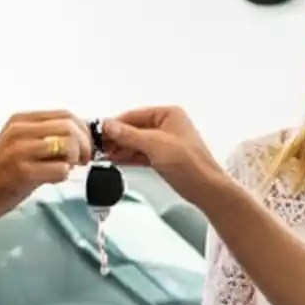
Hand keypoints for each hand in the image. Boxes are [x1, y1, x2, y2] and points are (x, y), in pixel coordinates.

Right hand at [0, 110, 91, 222]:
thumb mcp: (15, 146)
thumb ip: (42, 138)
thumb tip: (77, 138)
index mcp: (20, 121)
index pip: (65, 115)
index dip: (83, 131)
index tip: (84, 147)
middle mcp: (19, 131)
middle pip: (70, 127)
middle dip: (84, 145)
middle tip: (82, 160)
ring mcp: (20, 151)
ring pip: (67, 145)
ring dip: (75, 160)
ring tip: (67, 169)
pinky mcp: (22, 173)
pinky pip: (60, 170)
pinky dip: (63, 176)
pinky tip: (52, 180)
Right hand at [101, 106, 223, 204]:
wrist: (205, 189)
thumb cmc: (190, 164)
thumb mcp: (155, 145)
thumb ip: (129, 135)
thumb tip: (110, 126)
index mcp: (169, 114)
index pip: (135, 115)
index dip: (116, 124)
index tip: (99, 132)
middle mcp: (167, 125)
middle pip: (134, 128)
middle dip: (117, 138)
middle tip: (99, 146)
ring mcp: (165, 142)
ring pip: (137, 142)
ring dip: (121, 148)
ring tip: (104, 154)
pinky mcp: (163, 158)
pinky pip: (141, 154)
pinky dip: (129, 157)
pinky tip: (116, 160)